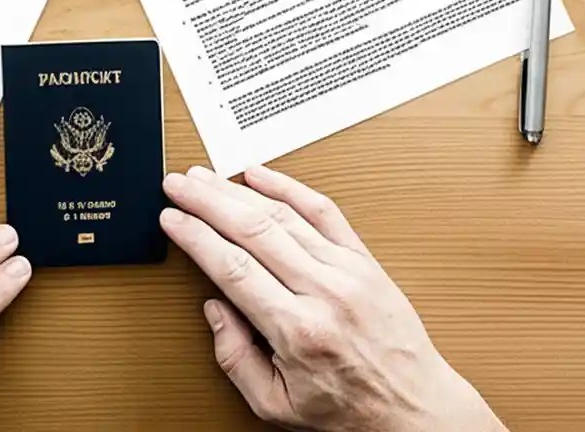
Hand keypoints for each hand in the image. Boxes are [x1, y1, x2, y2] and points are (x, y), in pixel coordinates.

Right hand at [161, 167, 506, 431]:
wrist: (413, 408)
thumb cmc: (348, 409)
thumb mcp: (275, 405)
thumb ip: (234, 358)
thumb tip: (214, 309)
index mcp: (298, 330)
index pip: (233, 267)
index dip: (195, 236)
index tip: (171, 218)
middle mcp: (324, 293)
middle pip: (252, 230)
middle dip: (207, 200)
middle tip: (178, 183)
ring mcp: (348, 271)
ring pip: (284, 215)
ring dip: (237, 190)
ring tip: (205, 176)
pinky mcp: (364, 260)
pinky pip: (324, 211)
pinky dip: (289, 187)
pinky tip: (260, 175)